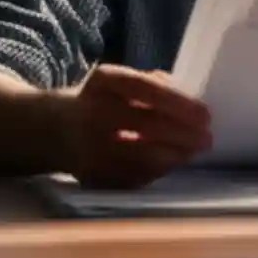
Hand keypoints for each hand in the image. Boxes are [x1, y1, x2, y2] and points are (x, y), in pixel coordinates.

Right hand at [57, 65, 211, 188]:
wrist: (50, 130)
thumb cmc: (99, 101)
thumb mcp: (118, 82)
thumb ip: (153, 84)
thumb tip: (189, 99)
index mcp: (103, 81)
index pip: (143, 87)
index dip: (177, 101)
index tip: (206, 114)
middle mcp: (91, 111)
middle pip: (144, 124)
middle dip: (183, 134)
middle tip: (207, 138)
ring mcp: (87, 146)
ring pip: (141, 155)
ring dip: (174, 156)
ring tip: (193, 151)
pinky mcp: (90, 175)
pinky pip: (131, 176)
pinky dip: (156, 171)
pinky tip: (170, 163)